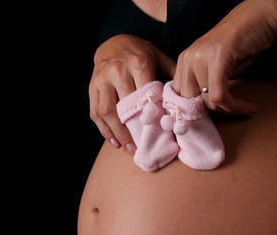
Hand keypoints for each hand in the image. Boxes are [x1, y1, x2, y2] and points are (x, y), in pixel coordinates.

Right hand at [89, 34, 175, 153]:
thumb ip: (172, 76)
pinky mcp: (92, 87)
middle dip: (133, 131)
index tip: (158, 133)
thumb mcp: (160, 58)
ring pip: (107, 112)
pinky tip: (114, 141)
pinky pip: (95, 112)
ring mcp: (101, 79)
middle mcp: (117, 70)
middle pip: (125, 106)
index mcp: (138, 63)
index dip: (150, 116)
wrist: (114, 43)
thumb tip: (185, 102)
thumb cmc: (141, 54)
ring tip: (128, 148)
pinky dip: (104, 130)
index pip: (145, 95)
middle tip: (143, 148)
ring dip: (117, 134)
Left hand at [173, 0, 276, 113]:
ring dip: (229, 110)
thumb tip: (201, 113)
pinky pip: (219, 96)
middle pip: (190, 102)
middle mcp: (188, 58)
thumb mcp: (217, 69)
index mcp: (184, 61)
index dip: (195, 112)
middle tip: (232, 113)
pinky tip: (250, 106)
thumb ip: (205, 85)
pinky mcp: (216, 59)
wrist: (261, 18)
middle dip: (212, 113)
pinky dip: (235, 106)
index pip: (179, 97)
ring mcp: (200, 57)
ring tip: (246, 108)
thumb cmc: (242, 46)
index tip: (215, 118)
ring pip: (206, 101)